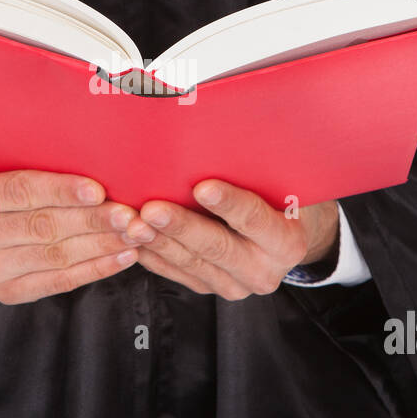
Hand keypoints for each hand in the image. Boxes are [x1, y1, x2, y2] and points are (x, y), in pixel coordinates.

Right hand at [0, 169, 138, 304]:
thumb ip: (28, 163)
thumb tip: (91, 156)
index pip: (18, 192)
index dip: (60, 191)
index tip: (98, 190)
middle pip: (41, 226)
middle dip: (92, 220)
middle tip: (130, 214)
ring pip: (55, 256)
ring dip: (101, 244)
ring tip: (134, 233)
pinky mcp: (6, 293)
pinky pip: (58, 282)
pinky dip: (96, 268)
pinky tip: (123, 256)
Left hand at [123, 179, 339, 300]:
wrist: (281, 238)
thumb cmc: (277, 198)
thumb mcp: (281, 184)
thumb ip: (260, 170)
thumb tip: (227, 129)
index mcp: (287, 242)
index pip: (255, 219)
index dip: (229, 204)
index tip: (202, 187)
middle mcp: (263, 271)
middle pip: (216, 247)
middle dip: (180, 227)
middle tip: (151, 209)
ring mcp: (234, 285)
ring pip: (190, 263)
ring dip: (157, 241)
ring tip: (130, 221)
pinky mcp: (208, 288)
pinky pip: (174, 273)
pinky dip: (150, 254)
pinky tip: (129, 236)